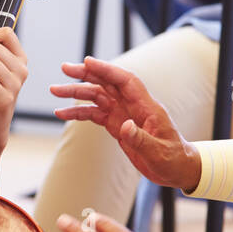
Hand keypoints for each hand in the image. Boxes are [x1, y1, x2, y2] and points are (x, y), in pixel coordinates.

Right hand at [50, 56, 201, 191]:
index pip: (125, 81)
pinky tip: (62, 113)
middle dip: (86, 74)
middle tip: (65, 69)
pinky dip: (78, 113)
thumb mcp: (159, 152)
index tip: (87, 62)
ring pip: (97, 97)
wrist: (177, 169)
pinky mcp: (117, 126)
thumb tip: (125, 126)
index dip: (107, 70)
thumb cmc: (173, 158)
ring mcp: (124, 115)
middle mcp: (133, 106)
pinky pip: (95, 114)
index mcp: (147, 107)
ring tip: (55, 91)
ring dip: (77, 93)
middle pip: (107, 83)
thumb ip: (142, 139)